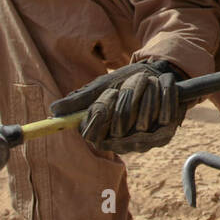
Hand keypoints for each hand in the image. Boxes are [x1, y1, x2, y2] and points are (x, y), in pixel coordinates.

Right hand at [50, 59, 192, 152]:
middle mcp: (121, 144)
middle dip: (129, 92)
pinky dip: (165, 89)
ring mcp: (144, 142)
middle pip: (119, 121)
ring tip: (149, 83)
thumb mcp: (102, 87)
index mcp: (102, 135)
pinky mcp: (166, 135)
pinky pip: (166, 111)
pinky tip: (163, 86)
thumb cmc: (126, 84)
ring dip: (148, 88)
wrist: (158, 75)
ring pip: (144, 114)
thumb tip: (54, 110)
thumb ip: (80, 100)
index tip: (110, 92)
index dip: (101, 110)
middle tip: (133, 82)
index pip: (91, 132)